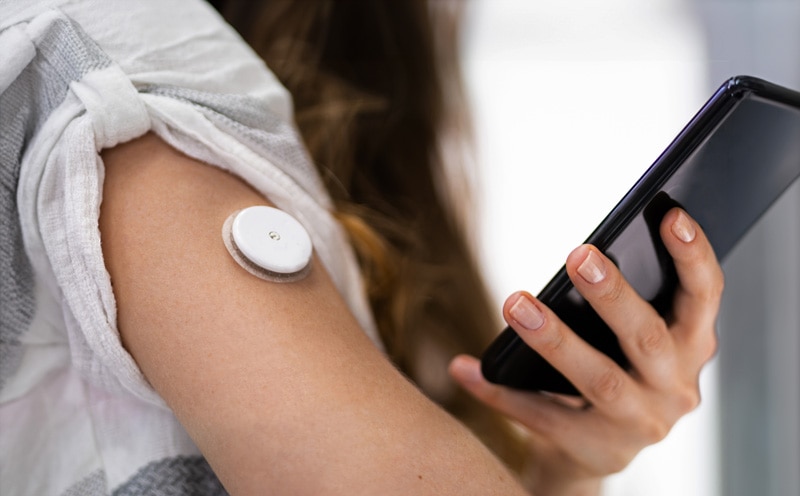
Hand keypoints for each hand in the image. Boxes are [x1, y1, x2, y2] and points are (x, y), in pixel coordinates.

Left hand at [449, 208, 722, 494]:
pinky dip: (502, 391)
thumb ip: (627, 300)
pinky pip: (543, 416)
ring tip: (514, 303)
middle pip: (649, 338)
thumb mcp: (637, 338)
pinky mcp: (596, 449)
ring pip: (600, 377)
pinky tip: (466, 368)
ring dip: (554, 339)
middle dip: (615, 295)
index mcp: (691, 347)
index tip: (670, 215)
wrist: (600, 449)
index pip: (704, 296)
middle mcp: (675, 387)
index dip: (693, 256)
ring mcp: (638, 423)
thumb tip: (582, 250)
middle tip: (579, 255)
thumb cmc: (619, 369)